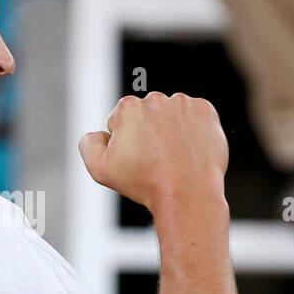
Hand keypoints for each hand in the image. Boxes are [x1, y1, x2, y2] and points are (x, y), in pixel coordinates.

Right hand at [78, 91, 228, 210]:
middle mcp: (156, 98)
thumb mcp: (100, 169)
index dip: (125, 142)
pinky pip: (193, 116)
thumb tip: (99, 132)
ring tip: (173, 157)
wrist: (187, 194)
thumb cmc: (144, 183)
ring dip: (170, 129)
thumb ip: (88, 143)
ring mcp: (183, 103)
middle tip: (154, 159)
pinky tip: (188, 149)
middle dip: (147, 132)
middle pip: (146, 114)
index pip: (121, 120)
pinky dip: (191, 129)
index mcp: (128, 107)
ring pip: (170, 114)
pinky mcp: (206, 110)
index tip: (136, 158)